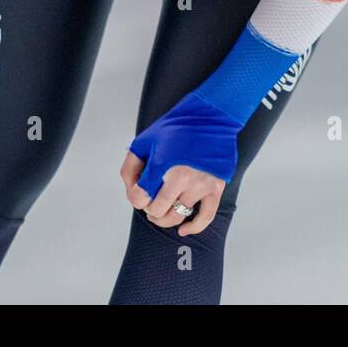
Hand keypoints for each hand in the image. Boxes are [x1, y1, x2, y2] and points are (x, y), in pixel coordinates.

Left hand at [121, 92, 240, 236]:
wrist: (212, 116)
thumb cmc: (178, 126)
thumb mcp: (145, 140)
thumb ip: (131, 165)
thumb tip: (132, 188)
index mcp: (162, 165)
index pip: (140, 198)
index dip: (135, 197)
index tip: (139, 192)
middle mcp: (182, 178)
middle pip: (157, 211)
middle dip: (149, 209)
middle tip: (149, 201)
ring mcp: (201, 185)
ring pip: (177, 216)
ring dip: (165, 218)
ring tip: (161, 212)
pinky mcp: (216, 188)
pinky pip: (205, 217)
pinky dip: (193, 227)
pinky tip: (183, 230)